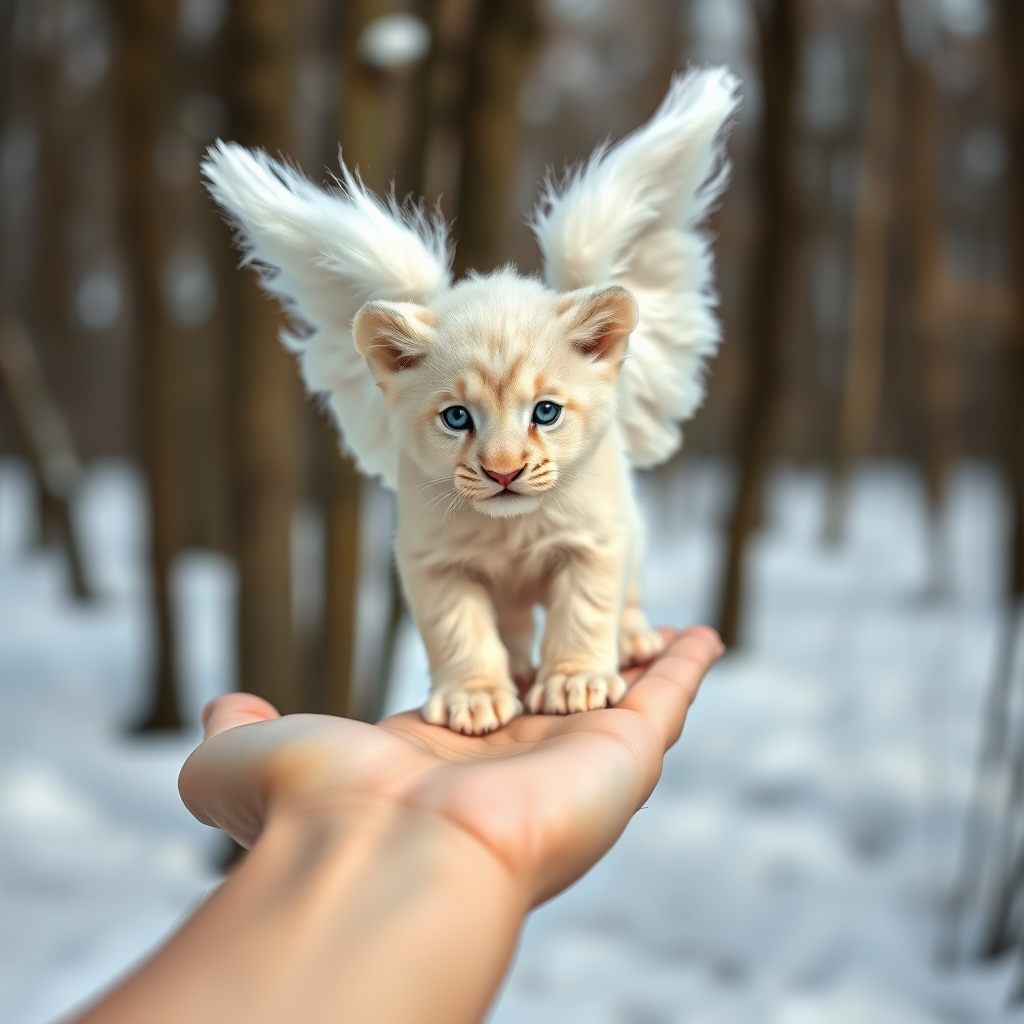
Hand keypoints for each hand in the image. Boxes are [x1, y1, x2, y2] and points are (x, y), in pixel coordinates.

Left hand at [180, 626, 722, 905]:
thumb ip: (239, 734)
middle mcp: (514, 767)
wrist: (383, 859)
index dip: (506, 672)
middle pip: (564, 703)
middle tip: (609, 619)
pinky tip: (706, 636)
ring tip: (669, 624)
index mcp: (445, 760)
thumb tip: (220, 711)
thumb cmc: (319, 811)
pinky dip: (687, 669)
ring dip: (645, 663)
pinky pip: (665, 703)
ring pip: (623, 701)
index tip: (521, 640)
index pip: (487, 708)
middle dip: (586, 663)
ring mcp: (572, 763)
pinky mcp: (621, 759)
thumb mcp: (260, 755)